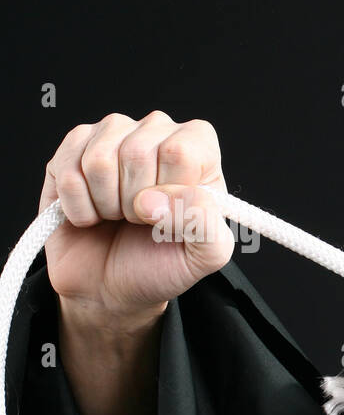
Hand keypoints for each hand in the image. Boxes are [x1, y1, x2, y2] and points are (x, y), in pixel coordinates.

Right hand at [41, 110, 233, 331]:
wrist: (111, 283)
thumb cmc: (161, 262)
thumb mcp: (204, 254)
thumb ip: (206, 224)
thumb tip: (159, 198)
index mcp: (199, 148)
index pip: (180, 152)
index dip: (170, 193)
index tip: (169, 213)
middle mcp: (157, 130)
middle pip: (137, 152)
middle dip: (136, 204)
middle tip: (141, 219)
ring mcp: (112, 133)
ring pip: (99, 161)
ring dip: (107, 205)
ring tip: (118, 215)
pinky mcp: (73, 146)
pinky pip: (67, 172)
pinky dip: (79, 208)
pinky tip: (92, 213)